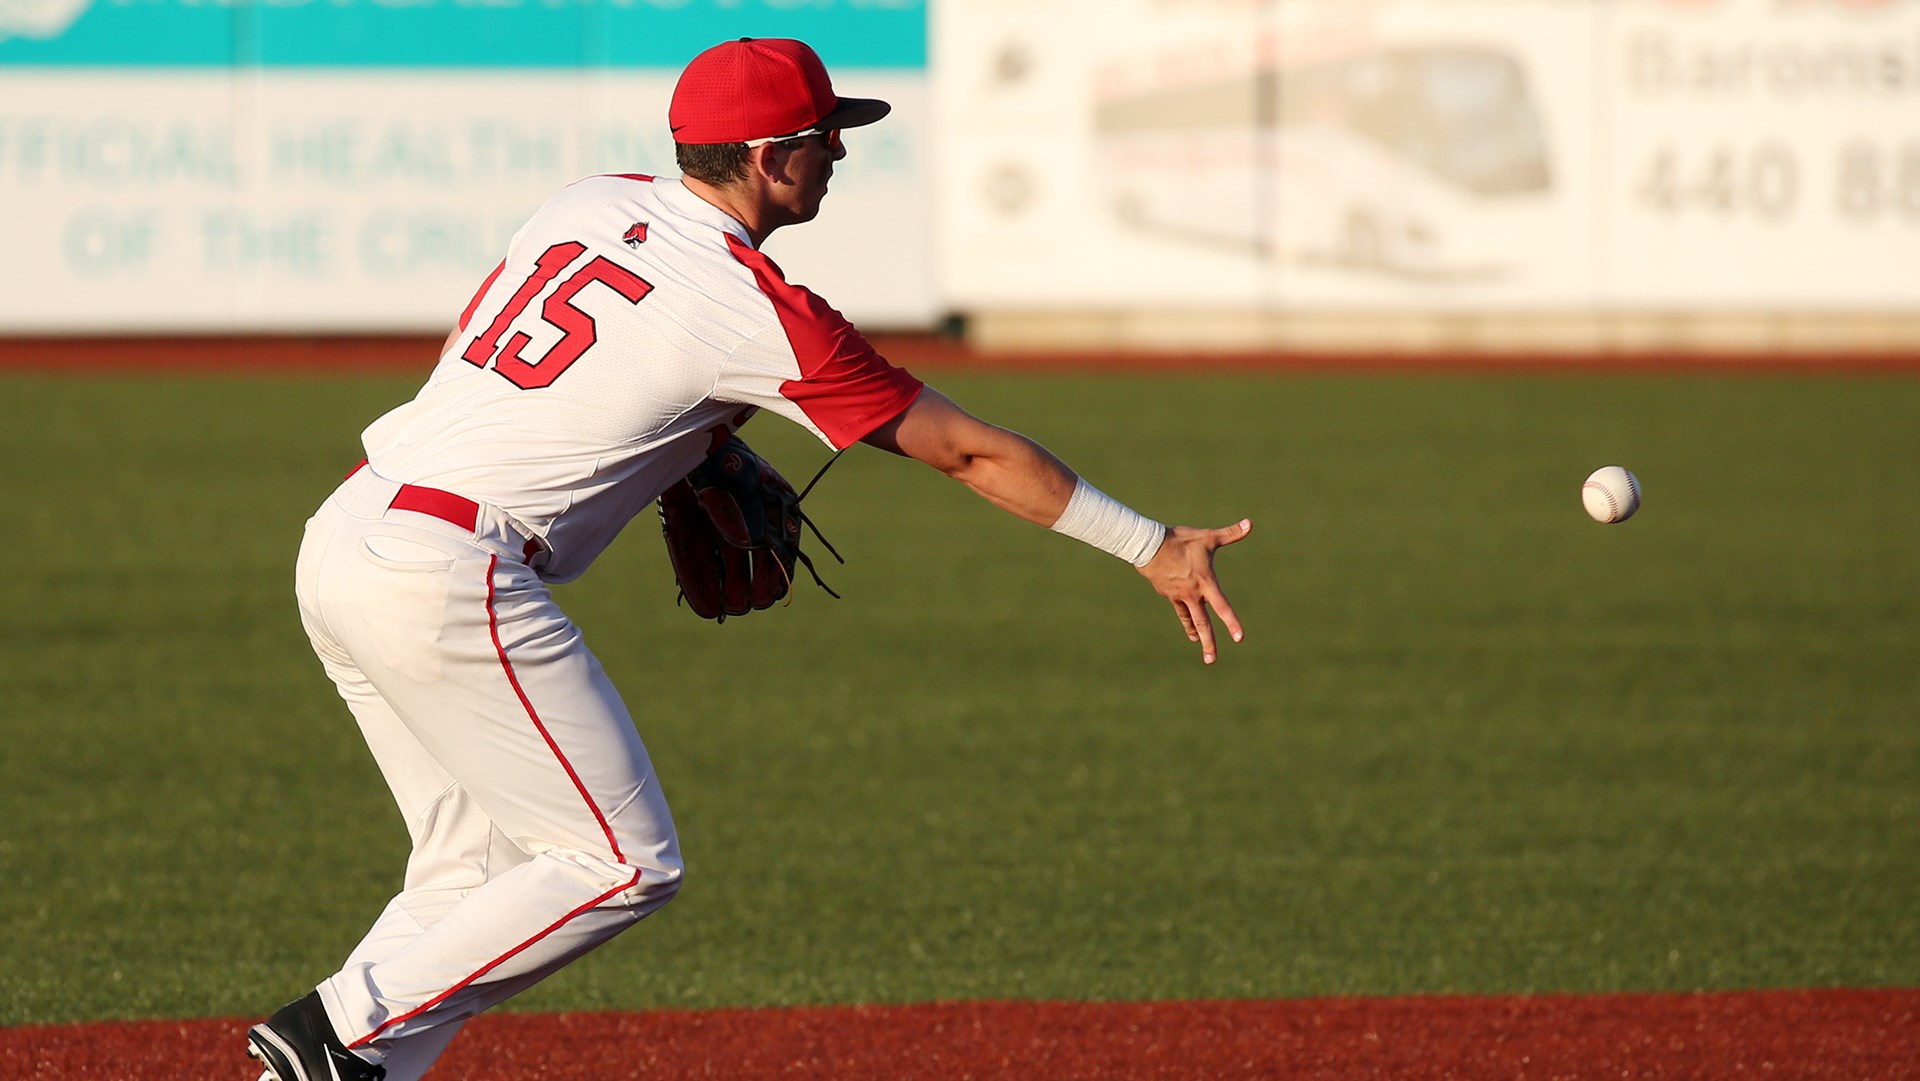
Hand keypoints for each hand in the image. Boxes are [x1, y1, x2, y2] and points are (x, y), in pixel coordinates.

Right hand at [1137, 519, 1251, 664]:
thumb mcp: (1207, 537)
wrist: (1148, 545)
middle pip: (1203, 623)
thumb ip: (1231, 533)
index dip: (1231, 622)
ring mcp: (1179, 596)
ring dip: (1196, 635)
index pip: (1222, 606)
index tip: (1239, 638)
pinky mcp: (1169, 594)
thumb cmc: (1180, 540)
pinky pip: (1179, 609)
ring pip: (1190, 620)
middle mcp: (1193, 593)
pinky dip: (1186, 619)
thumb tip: (1250, 523)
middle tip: (1211, 660)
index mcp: (1205, 582)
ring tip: (1201, 646)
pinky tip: (1190, 628)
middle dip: (1209, 643)